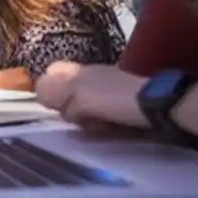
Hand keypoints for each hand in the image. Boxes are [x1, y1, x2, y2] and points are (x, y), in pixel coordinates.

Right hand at [35, 62, 149, 129]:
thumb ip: (57, 96)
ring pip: (83, 104)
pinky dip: (101, 119)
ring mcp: (107, 87)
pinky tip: (109, 126)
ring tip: (97, 126)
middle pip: (66, 92)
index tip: (53, 107)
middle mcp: (90, 75)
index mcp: (78, 71)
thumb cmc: (114, 100)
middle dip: (68, 108)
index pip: (51, 73)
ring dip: (85, 116)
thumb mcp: (80, 97)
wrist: (157, 105)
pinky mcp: (122, 100)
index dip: (47, 89)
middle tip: (78, 118)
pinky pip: (101, 110)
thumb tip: (40, 94)